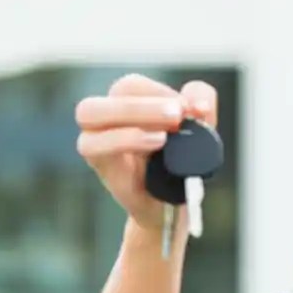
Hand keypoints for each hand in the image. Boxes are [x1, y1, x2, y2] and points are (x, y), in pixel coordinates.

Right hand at [75, 73, 217, 232]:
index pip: (133, 86)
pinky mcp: (98, 163)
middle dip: (148, 100)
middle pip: (114, 92)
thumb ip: (203, 108)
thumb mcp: (201, 133)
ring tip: (166, 133)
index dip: (161, 92)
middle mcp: (109, 117)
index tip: (189, 110)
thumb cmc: (180, 166)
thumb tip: (199, 102)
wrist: (172, 206)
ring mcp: (97, 139)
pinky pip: (93, 145)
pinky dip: (125, 139)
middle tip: (179, 114)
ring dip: (132, 113)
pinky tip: (155, 143)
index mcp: (130, 105)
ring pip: (90, 111)